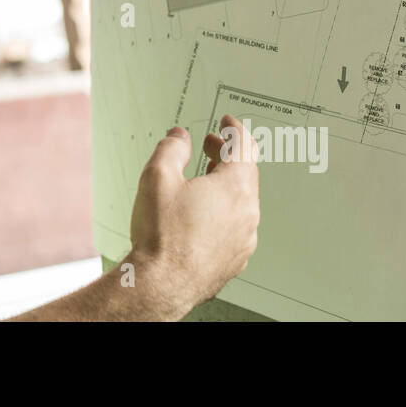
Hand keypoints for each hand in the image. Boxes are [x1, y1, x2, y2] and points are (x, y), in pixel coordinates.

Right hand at [127, 114, 259, 317]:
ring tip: (203, 178)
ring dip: (226, 184)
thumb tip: (179, 137)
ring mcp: (244, 239)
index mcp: (235, 188)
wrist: (160, 284)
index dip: (234, 128)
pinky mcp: (235, 259)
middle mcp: (247, 213)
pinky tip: (202, 213)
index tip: (228, 122)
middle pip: (246, 173)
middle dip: (228, 154)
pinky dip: (224, 211)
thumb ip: (172, 148)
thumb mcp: (158, 176)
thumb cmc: (162, 236)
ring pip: (242, 201)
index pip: (244, 146)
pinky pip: (236, 226)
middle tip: (211, 145)